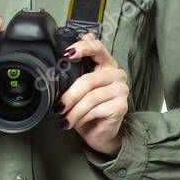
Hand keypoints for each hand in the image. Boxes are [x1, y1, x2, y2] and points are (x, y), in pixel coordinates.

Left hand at [56, 30, 128, 155]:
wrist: (98, 132)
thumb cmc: (87, 108)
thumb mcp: (77, 88)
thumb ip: (75, 69)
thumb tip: (66, 51)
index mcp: (106, 63)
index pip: (97, 47)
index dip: (83, 47)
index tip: (67, 53)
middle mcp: (116, 74)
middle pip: (88, 79)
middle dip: (70, 96)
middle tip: (58, 106)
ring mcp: (121, 89)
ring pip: (91, 97)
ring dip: (74, 111)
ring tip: (65, 119)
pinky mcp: (121, 106)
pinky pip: (96, 110)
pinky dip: (82, 118)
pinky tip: (76, 123)